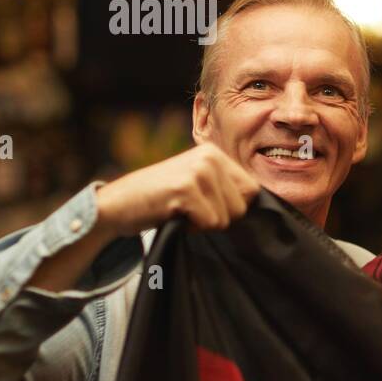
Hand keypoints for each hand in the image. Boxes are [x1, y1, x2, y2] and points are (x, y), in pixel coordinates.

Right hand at [94, 143, 259, 236]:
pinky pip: (210, 223)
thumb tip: (265, 209)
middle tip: (190, 209)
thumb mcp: (199, 185)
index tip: (205, 205)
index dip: (233, 208)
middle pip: (243, 206)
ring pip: (228, 217)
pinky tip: (172, 214)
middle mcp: (210, 157)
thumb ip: (226, 189)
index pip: (253, 191)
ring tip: (180, 210)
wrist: (116, 205)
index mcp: (215, 153)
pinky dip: (192, 227)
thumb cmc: (161, 200)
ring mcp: (198, 171)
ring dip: (204, 223)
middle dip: (220, 217)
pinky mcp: (185, 189)